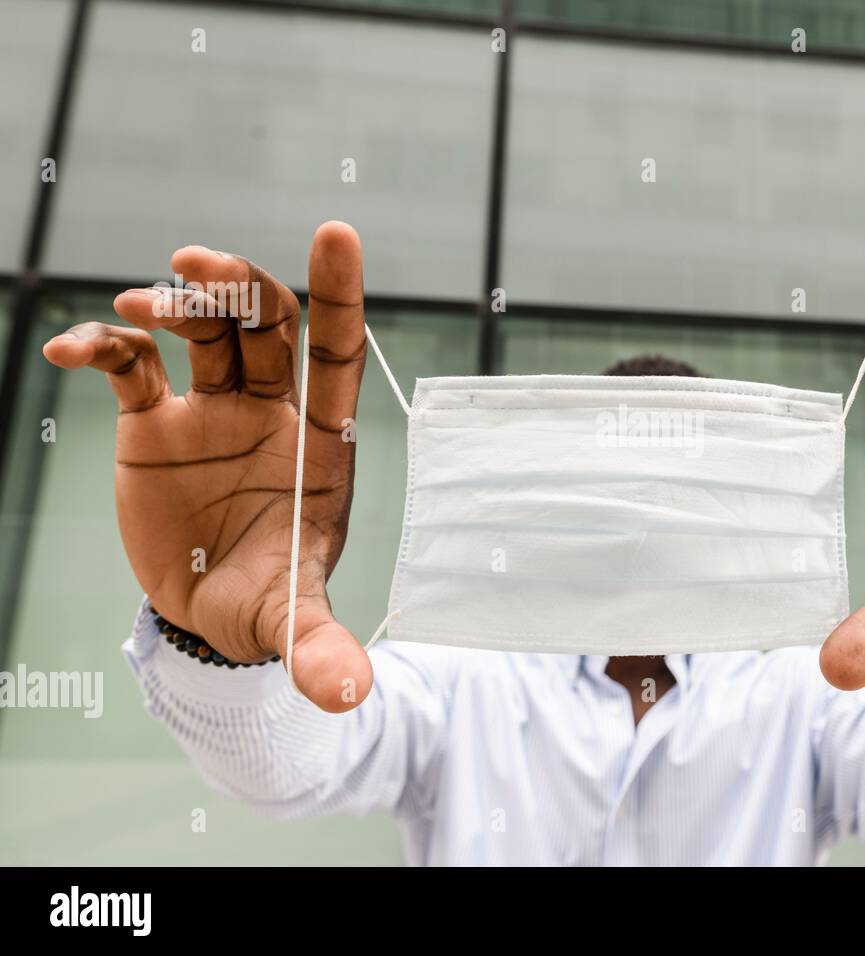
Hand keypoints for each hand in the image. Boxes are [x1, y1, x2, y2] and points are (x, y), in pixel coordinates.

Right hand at [42, 221, 370, 712]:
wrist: (207, 619)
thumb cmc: (267, 604)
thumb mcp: (294, 623)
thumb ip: (320, 650)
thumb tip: (347, 698)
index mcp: (318, 443)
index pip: (336, 356)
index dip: (341, 297)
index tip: (336, 232)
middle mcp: (270, 412)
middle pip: (265, 325)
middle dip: (239, 288)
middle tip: (196, 270)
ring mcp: (212, 411)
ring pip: (202, 331)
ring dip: (175, 305)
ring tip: (141, 307)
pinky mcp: (154, 425)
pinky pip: (129, 368)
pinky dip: (102, 346)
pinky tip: (72, 349)